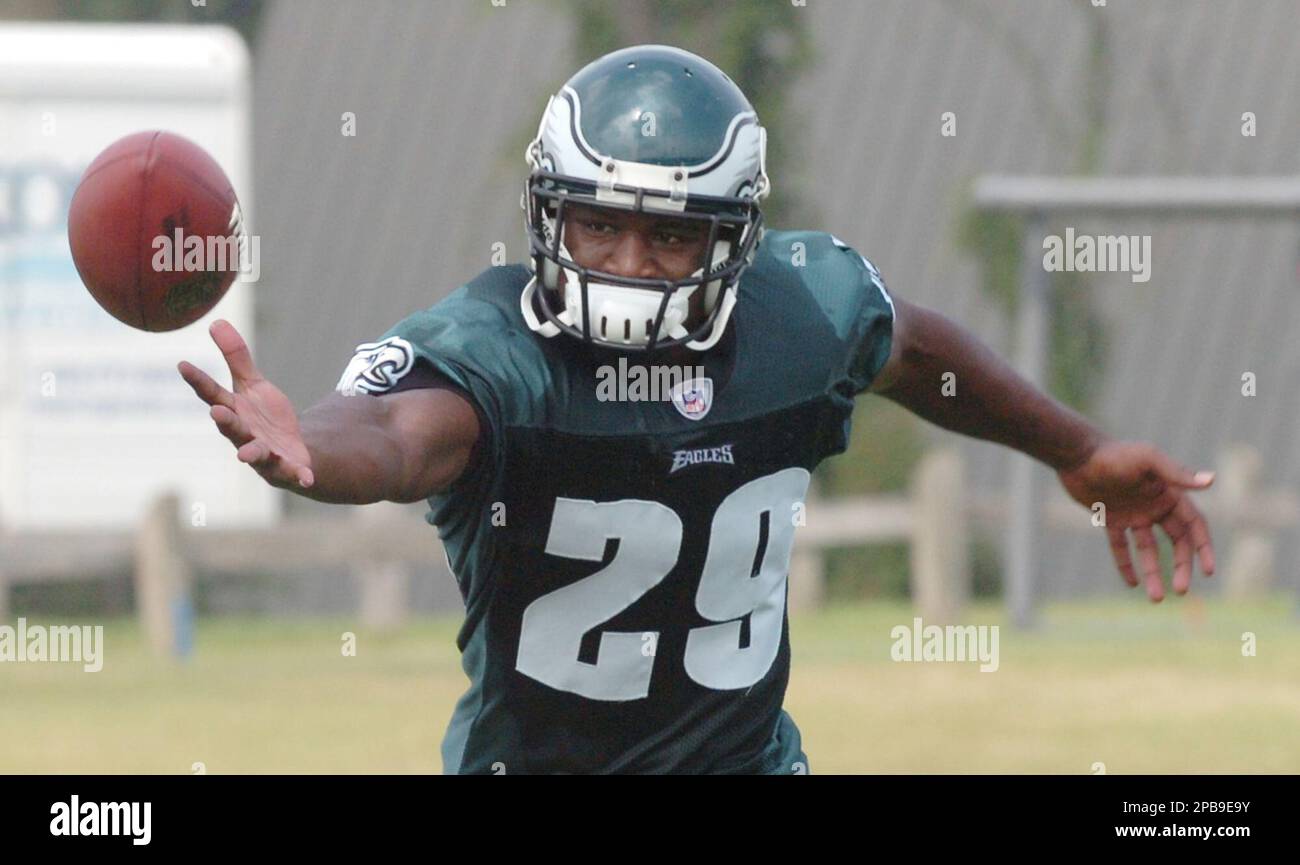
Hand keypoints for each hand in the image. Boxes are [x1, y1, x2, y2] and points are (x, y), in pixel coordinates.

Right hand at [178, 319, 314, 489]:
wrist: (291, 452)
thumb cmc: (265, 419)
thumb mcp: (253, 385)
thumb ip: (236, 358)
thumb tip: (216, 322)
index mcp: (234, 411)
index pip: (212, 394)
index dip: (198, 381)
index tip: (182, 364)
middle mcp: (244, 434)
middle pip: (231, 427)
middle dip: (224, 421)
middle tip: (216, 411)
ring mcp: (264, 454)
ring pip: (255, 454)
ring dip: (251, 452)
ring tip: (243, 454)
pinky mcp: (286, 468)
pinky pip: (292, 473)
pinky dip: (298, 475)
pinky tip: (307, 477)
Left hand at [1057, 440, 1214, 601]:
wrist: (1076, 455)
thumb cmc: (1113, 454)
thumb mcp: (1147, 460)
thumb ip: (1176, 473)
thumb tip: (1211, 481)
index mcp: (1169, 493)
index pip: (1194, 525)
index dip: (1203, 548)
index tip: (1208, 571)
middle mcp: (1155, 505)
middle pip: (1176, 541)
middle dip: (1182, 566)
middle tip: (1181, 590)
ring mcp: (1133, 513)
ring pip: (1149, 549)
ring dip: (1154, 573)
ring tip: (1156, 598)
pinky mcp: (1110, 518)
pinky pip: (1121, 546)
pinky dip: (1126, 564)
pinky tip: (1132, 583)